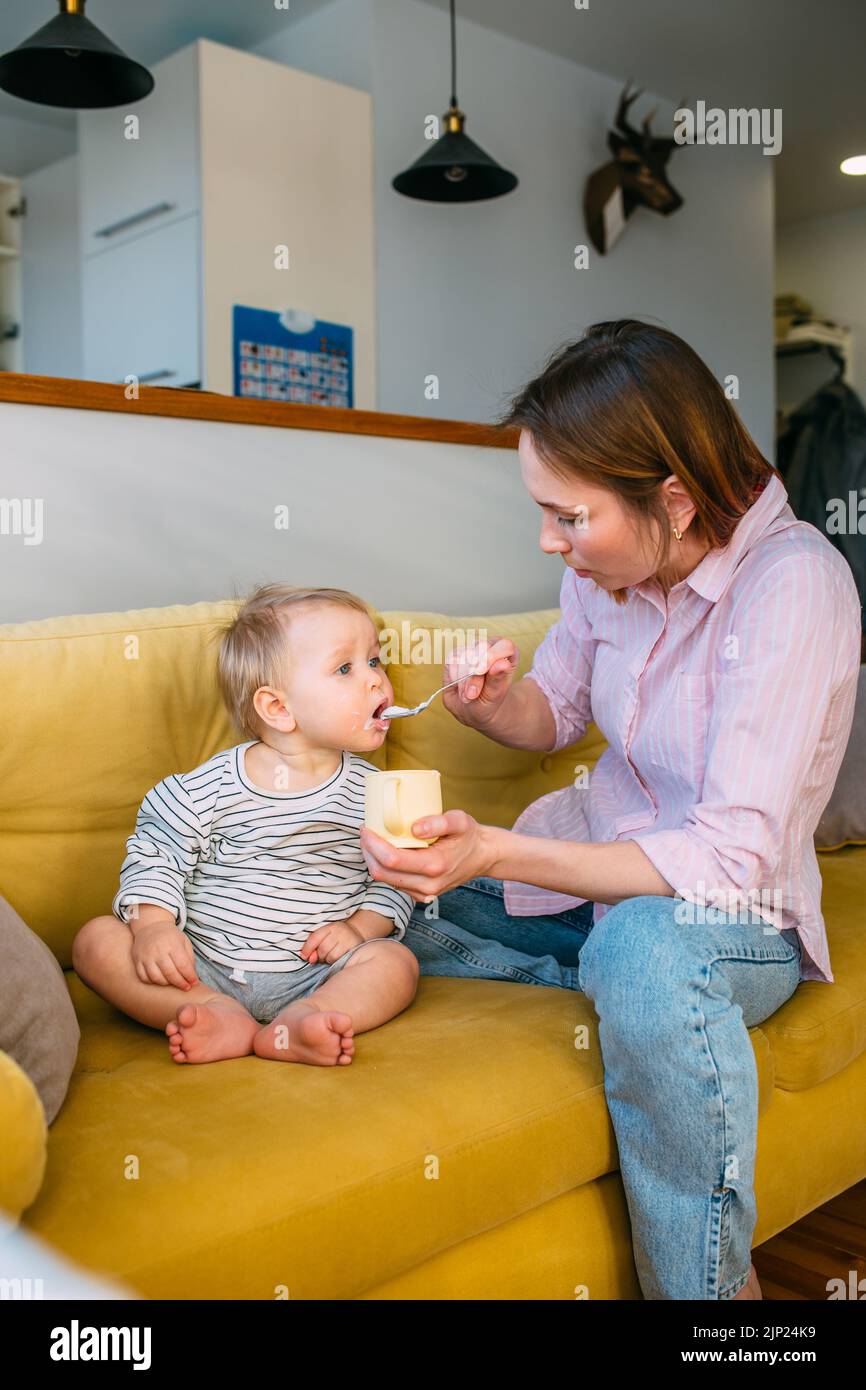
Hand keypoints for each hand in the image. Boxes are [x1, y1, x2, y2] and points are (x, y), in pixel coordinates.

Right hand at [130, 922, 198, 989]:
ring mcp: (146, 956)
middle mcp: (158, 950)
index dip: (190, 976)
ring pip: (156, 978)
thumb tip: (192, 976)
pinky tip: (160, 980)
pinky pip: (144, 978)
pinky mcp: (137, 961)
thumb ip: (190, 958)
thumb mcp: (184, 941)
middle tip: (186, 987)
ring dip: (167, 984)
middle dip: (180, 983)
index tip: (194, 982)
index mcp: (172, 944)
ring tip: (173, 983)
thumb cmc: (170, 936)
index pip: (183, 965)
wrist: (150, 926)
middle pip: (170, 973)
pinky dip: (153, 982)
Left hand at [302, 920, 363, 965]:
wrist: (355, 935)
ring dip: (328, 959)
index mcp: (331, 927)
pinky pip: (339, 960)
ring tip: (330, 956)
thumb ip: (313, 946)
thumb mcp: (324, 936)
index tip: (304, 956)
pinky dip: (335, 962)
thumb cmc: (335, 937)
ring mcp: (348, 940)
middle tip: (322, 955)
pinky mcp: (354, 950)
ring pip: (331, 956)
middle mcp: (340, 932)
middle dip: (320, 955)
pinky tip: (337, 958)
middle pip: (323, 949)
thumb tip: (309, 959)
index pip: (315, 937)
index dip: (307, 948)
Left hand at [359, 810, 493, 900]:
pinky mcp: (420, 894)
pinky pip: (393, 883)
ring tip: (371, 840)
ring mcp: (423, 893)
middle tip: (365, 832)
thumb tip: (415, 827)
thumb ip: (439, 822)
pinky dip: (383, 868)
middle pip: (382, 873)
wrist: (483, 856)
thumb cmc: (469, 836)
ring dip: (372, 860)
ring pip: (385, 880)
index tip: (366, 828)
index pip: (391, 860)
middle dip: (367, 852)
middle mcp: (427, 885)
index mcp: (435, 866)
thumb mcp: (460, 820)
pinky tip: (383, 852)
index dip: (373, 844)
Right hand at [442, 635, 519, 731]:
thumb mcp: (494, 695)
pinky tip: (460, 689)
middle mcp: (490, 647)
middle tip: (472, 694)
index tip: (481, 672)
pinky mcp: (455, 655)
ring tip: (468, 697)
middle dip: (474, 673)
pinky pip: (452, 662)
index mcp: (507, 654)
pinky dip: (455, 678)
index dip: (492, 656)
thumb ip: (498, 680)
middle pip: (481, 648)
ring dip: (464, 680)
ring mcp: (472, 649)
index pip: (505, 645)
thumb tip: (503, 664)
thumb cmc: (488, 702)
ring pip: (465, 656)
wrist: (471, 709)